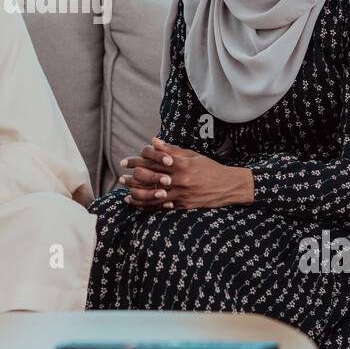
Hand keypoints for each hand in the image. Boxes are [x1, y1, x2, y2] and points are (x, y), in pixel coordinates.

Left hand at [117, 137, 253, 210]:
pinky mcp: (183, 206)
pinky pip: (162, 207)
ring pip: (153, 196)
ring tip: (125, 193)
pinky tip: (139, 205)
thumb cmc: (209, 168)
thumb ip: (171, 150)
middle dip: (132, 178)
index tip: (125, 161)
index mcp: (181, 165)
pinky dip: (148, 206)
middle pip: (149, 179)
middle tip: (121, 178)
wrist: (228, 186)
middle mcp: (179, 180)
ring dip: (136, 194)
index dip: (136, 161)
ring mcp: (181, 194)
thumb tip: (153, 141)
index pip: (153, 161)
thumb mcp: (192, 155)